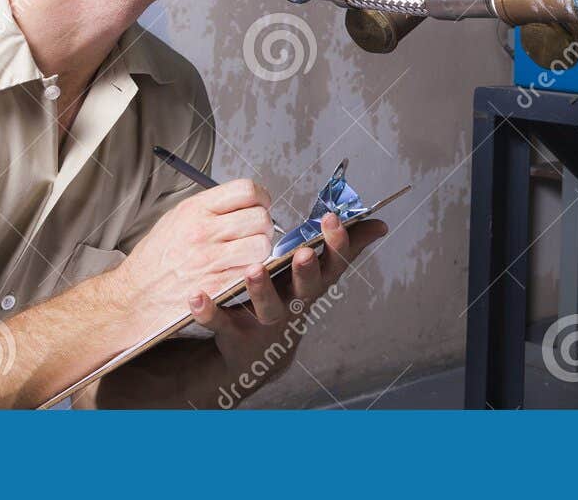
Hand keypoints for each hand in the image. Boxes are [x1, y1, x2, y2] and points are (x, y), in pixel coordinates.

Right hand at [111, 179, 273, 344]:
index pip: (246, 190)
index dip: (260, 198)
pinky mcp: (216, 286)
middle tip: (255, 234)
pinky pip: (251, 273)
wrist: (134, 296)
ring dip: (261, 252)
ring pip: (262, 246)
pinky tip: (242, 273)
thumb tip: (244, 202)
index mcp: (195, 209)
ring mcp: (210, 259)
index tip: (260, 206)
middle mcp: (204, 231)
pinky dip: (253, 273)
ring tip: (250, 256)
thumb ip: (209, 208)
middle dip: (264, 226)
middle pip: (260, 218)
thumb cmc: (155, 259)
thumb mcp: (175, 219)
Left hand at [187, 212, 387, 401]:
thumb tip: (380, 223)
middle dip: (305, 272)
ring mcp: (265, 325)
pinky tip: (197, 295)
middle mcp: (294, 307)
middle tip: (302, 253)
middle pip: (305, 291)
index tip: (331, 219)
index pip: (332, 264)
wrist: (254, 357)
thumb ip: (345, 247)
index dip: (335, 244)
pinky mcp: (235, 337)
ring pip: (266, 310)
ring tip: (253, 269)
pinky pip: (221, 324)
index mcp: (312, 286)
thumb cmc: (286, 302)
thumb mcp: (316, 276)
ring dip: (261, 291)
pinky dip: (209, 312)